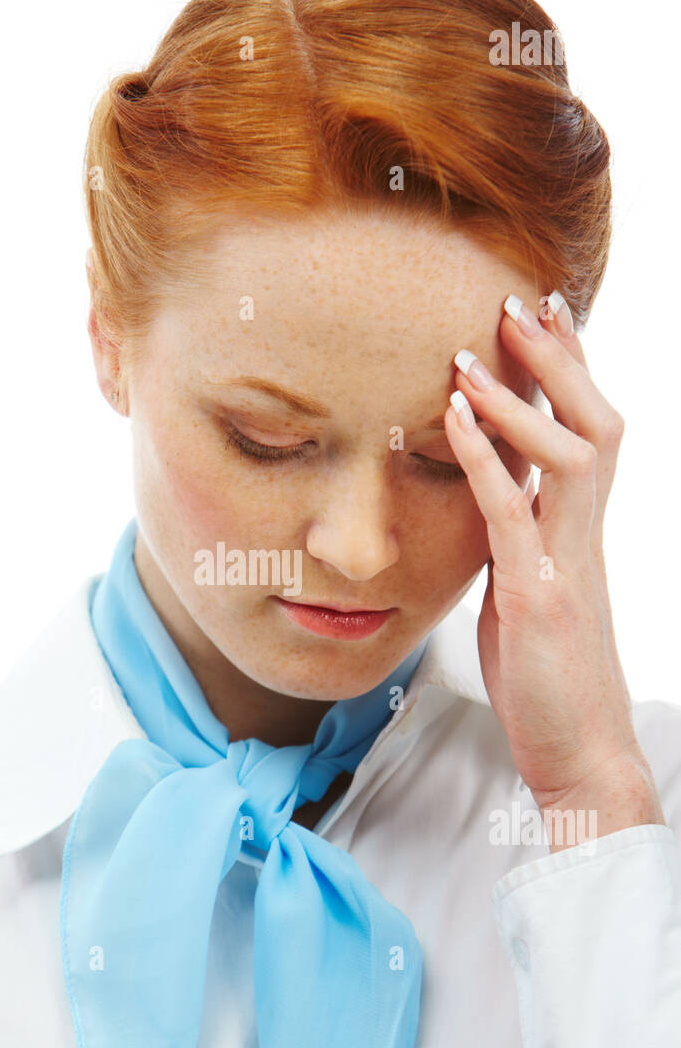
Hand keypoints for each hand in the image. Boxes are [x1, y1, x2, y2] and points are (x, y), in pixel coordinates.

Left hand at [445, 291, 664, 849]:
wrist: (578, 752)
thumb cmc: (547, 678)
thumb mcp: (526, 594)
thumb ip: (515, 541)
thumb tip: (490, 499)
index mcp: (576, 532)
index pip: (581, 431)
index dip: (568, 370)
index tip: (543, 312)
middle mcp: (582, 534)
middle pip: (593, 420)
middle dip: (559, 357)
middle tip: (520, 295)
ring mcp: (566, 561)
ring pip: (568, 453)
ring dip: (522, 395)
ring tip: (477, 343)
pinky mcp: (541, 597)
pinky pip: (515, 511)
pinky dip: (485, 457)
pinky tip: (454, 415)